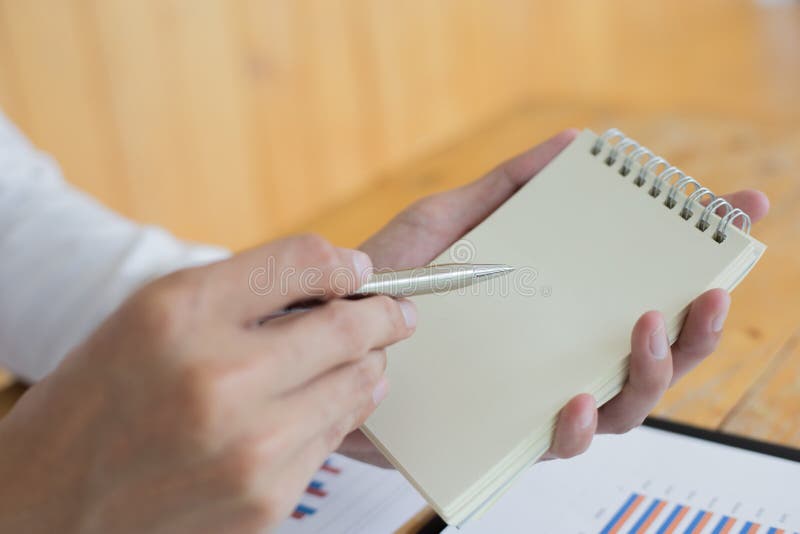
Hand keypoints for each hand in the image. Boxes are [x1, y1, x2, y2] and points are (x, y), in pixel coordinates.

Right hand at [0, 235, 415, 532]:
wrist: (51, 504)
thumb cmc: (105, 396)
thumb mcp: (155, 312)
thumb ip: (249, 284)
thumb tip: (345, 277)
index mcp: (181, 317)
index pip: (303, 262)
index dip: (344, 265)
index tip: (361, 274)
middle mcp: (217, 381)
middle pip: (348, 328)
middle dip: (385, 315)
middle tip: (398, 312)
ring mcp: (248, 450)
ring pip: (358, 385)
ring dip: (368, 365)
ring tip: (361, 356)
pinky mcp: (267, 499)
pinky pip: (335, 438)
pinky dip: (339, 413)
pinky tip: (316, 406)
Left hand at [339, 129, 769, 464]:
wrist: (322, 339)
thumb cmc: (388, 283)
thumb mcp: (447, 222)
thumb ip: (506, 187)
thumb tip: (574, 142)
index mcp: (555, 305)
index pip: (640, 283)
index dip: (696, 253)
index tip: (739, 212)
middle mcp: (556, 353)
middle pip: (654, 351)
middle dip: (698, 324)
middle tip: (707, 288)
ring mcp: (535, 397)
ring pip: (626, 404)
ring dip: (654, 371)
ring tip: (649, 328)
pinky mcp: (504, 436)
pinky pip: (559, 443)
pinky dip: (578, 424)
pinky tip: (576, 396)